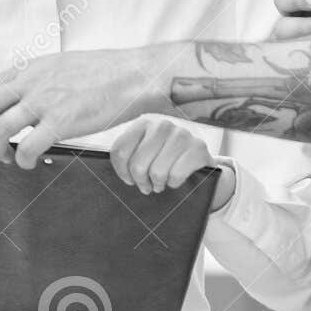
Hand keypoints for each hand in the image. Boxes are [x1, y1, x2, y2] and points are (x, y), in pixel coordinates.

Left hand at [0, 45, 179, 168]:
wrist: (133, 74)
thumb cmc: (102, 73)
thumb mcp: (59, 65)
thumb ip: (35, 79)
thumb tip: (18, 98)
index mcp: (28, 69)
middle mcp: (31, 82)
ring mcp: (45, 101)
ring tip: (8, 158)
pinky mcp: (63, 121)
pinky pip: (28, 147)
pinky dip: (22, 160)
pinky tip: (31, 163)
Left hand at [109, 117, 234, 208]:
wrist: (199, 160)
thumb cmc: (164, 158)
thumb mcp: (144, 151)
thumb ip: (128, 155)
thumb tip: (112, 173)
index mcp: (143, 124)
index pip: (120, 151)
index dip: (121, 172)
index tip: (128, 180)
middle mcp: (162, 125)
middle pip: (137, 164)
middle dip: (141, 182)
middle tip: (146, 186)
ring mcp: (181, 135)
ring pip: (157, 172)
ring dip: (157, 184)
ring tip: (160, 184)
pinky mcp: (198, 148)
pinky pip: (176, 175)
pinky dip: (174, 184)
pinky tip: (175, 180)